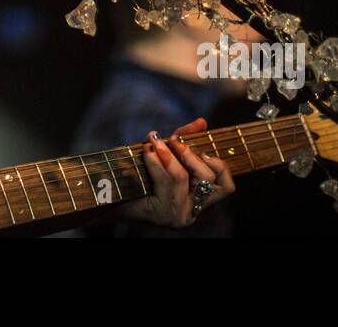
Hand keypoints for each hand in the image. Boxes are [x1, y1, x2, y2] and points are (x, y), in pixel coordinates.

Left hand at [119, 118, 235, 228]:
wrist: (110, 195)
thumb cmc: (141, 173)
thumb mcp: (167, 154)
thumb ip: (186, 139)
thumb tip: (202, 121)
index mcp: (199, 200)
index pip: (227, 187)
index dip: (220, 166)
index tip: (204, 150)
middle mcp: (192, 212)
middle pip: (207, 179)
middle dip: (189, 154)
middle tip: (173, 140)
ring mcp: (178, 216)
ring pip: (183, 177)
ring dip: (168, 155)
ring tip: (155, 142)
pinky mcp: (162, 214)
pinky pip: (164, 181)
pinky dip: (155, 162)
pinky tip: (146, 152)